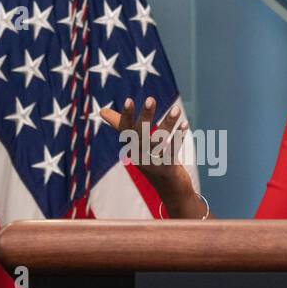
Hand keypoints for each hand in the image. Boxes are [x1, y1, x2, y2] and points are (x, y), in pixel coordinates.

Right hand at [99, 95, 200, 214]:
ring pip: (159, 142)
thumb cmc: (151, 160)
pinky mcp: (167, 170)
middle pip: (140, 134)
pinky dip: (178, 138)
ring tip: (176, 108)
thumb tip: (101, 111)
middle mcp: (139, 155)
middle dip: (146, 116)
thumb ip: (120, 125)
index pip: (125, 129)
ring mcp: (152, 164)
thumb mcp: (135, 143)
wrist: (169, 189)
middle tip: (150, 99)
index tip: (128, 100)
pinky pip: (172, 152)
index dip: (126, 116)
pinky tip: (185, 124)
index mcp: (131, 146)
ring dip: (168, 124)